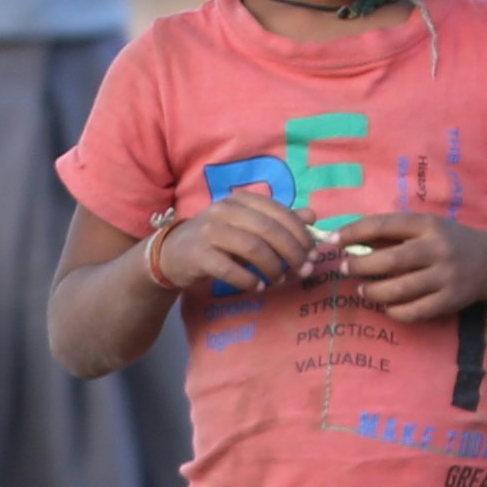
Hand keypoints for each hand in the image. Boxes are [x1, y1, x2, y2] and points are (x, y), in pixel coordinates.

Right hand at [151, 191, 324, 297]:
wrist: (172, 254)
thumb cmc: (217, 240)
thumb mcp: (248, 228)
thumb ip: (279, 221)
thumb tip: (312, 216)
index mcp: (241, 200)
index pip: (279, 213)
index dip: (301, 234)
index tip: (314, 254)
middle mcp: (225, 210)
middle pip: (269, 230)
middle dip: (293, 253)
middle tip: (304, 271)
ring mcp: (209, 231)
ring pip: (253, 248)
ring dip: (273, 268)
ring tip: (280, 280)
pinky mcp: (198, 254)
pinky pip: (230, 269)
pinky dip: (249, 280)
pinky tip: (258, 286)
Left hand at [332, 208, 486, 324]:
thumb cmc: (447, 242)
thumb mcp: (424, 228)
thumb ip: (391, 233)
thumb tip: (346, 238)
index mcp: (428, 225)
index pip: (385, 225)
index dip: (355, 232)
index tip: (333, 240)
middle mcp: (438, 249)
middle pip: (390, 260)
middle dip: (360, 266)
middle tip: (345, 269)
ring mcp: (446, 277)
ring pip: (399, 290)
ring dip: (373, 292)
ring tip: (363, 290)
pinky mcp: (450, 301)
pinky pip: (413, 312)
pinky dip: (394, 311)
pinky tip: (387, 306)